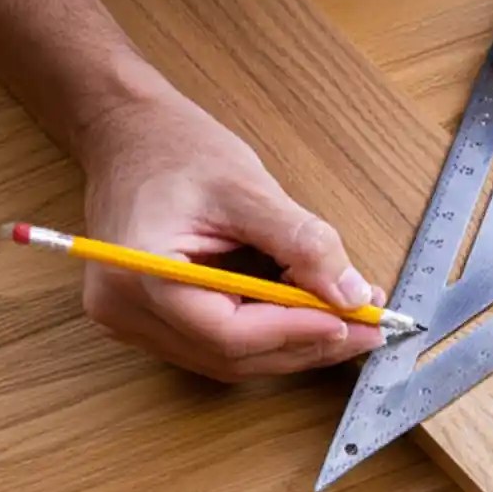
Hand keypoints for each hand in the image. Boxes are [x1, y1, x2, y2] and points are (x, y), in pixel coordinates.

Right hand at [76, 87, 384, 381]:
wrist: (126, 132)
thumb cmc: (175, 147)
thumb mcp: (248, 187)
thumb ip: (302, 243)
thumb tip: (351, 293)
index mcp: (140, 273)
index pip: (228, 332)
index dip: (297, 332)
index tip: (353, 320)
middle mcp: (124, 310)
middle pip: (231, 355)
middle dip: (307, 343)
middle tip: (368, 327)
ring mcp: (131, 320)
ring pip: (228, 359)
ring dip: (293, 345)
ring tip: (349, 321)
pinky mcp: (150, 319)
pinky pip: (217, 345)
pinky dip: (267, 336)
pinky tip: (307, 316)